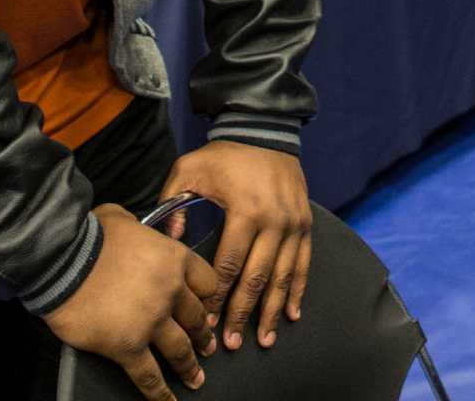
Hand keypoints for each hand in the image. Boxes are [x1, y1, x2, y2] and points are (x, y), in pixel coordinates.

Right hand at [43, 204, 218, 398]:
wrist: (61, 260)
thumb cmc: (88, 236)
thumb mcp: (121, 217)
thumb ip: (138, 226)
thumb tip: (135, 227)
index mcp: (174, 258)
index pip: (206, 282)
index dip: (208, 298)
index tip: (208, 308)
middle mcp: (170, 291)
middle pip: (196, 318)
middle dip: (203, 334)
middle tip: (207, 346)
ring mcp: (151, 321)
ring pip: (180, 349)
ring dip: (189, 366)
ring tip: (195, 377)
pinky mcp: (127, 346)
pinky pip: (149, 375)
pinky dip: (160, 392)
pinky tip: (167, 400)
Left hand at [163, 141, 311, 351]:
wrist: (264, 130)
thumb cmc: (224, 155)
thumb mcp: (188, 170)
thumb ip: (172, 204)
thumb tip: (170, 241)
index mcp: (244, 211)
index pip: (228, 266)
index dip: (217, 299)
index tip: (206, 322)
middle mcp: (273, 221)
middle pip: (256, 279)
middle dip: (242, 314)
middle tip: (232, 344)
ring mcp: (293, 223)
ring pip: (282, 277)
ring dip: (272, 311)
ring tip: (263, 339)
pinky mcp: (305, 223)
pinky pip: (302, 264)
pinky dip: (297, 291)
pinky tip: (292, 314)